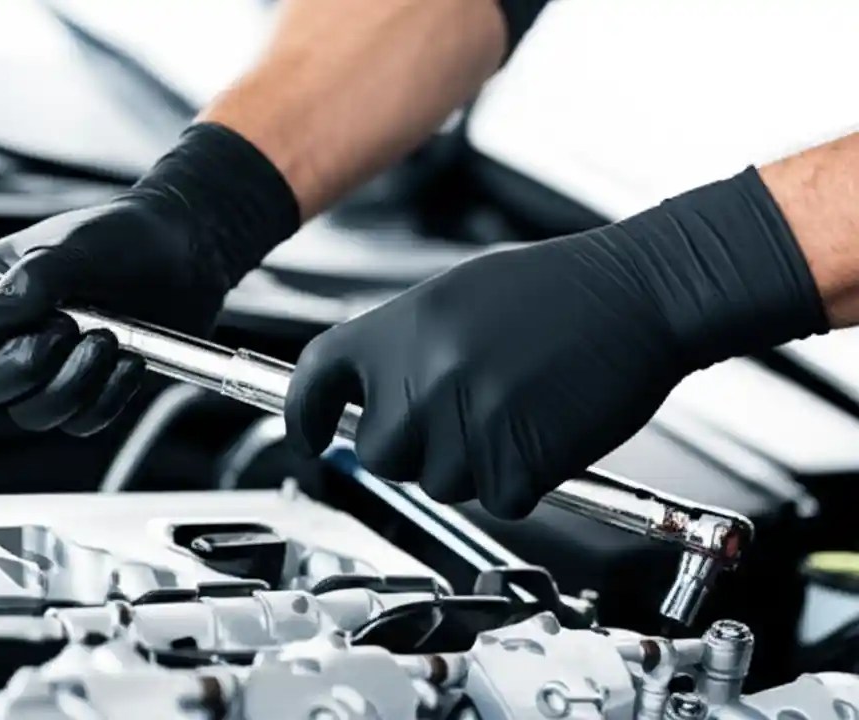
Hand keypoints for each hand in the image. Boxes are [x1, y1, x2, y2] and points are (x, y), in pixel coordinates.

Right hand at [0, 123, 299, 435]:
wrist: (185, 256)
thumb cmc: (124, 237)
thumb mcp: (75, 246)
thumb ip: (31, 280)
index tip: (6, 323)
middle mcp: (15, 335)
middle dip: (30, 365)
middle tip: (70, 328)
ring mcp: (53, 368)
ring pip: (33, 414)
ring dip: (73, 384)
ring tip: (108, 339)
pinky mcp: (91, 390)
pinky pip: (81, 422)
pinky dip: (107, 398)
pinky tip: (130, 360)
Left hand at [285, 168, 826, 517]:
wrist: (642, 291)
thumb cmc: (562, 289)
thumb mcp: (458, 296)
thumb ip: (405, 345)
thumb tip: (372, 389)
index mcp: (400, 327)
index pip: (316, 378)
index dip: (306, 414)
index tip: (311, 435)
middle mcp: (423, 375)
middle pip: (379, 454)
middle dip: (413, 448)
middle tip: (461, 418)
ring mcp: (466, 421)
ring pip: (439, 483)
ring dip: (472, 465)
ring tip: (517, 409)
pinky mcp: (516, 463)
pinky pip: (497, 499)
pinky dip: (522, 480)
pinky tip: (545, 431)